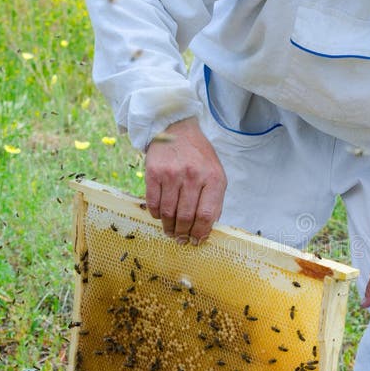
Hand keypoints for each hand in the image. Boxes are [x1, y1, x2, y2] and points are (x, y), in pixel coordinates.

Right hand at [144, 117, 226, 244]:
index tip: (197, 241)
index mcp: (213, 178)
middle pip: (187, 216)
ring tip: (170, 232)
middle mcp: (193, 176)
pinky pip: (154, 203)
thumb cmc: (198, 156)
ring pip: (169, 213)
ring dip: (169, 227)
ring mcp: (172, 174)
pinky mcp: (154, 173)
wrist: (176, 130)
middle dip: (184, 233)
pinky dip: (157, 214)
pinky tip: (160, 216)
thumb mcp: (215, 173)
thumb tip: (207, 228)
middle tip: (181, 240)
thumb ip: (214, 199)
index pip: (206, 215)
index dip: (200, 232)